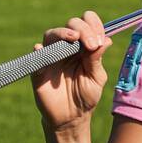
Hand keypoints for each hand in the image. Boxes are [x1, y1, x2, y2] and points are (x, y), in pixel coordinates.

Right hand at [31, 10, 112, 130]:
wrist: (72, 117)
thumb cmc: (86, 96)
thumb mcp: (96, 78)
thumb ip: (97, 60)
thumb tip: (105, 40)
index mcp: (84, 47)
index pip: (88, 24)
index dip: (94, 25)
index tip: (99, 39)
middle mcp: (67, 47)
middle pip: (71, 24)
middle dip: (83, 29)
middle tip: (91, 44)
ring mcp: (51, 56)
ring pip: (52, 34)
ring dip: (63, 33)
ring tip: (73, 38)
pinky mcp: (39, 69)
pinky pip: (35, 56)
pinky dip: (38, 50)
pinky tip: (42, 49)